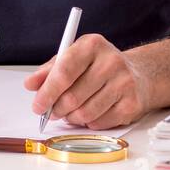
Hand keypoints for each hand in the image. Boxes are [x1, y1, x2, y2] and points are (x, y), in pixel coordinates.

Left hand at [24, 34, 151, 130]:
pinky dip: (88, 123)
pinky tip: (91, 112)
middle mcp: (111, 61)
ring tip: (70, 112)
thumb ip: (50, 71)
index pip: (64, 71)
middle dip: (56, 110)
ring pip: (85, 113)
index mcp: (92, 45)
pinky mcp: (131, 104)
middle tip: (51, 112)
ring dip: (71, 118)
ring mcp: (124, 83)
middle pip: (73, 97)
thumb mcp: (73, 59)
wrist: (139, 74)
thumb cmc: (99, 66)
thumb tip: (31, 84)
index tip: (37, 105)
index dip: (47, 92)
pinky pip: (99, 123)